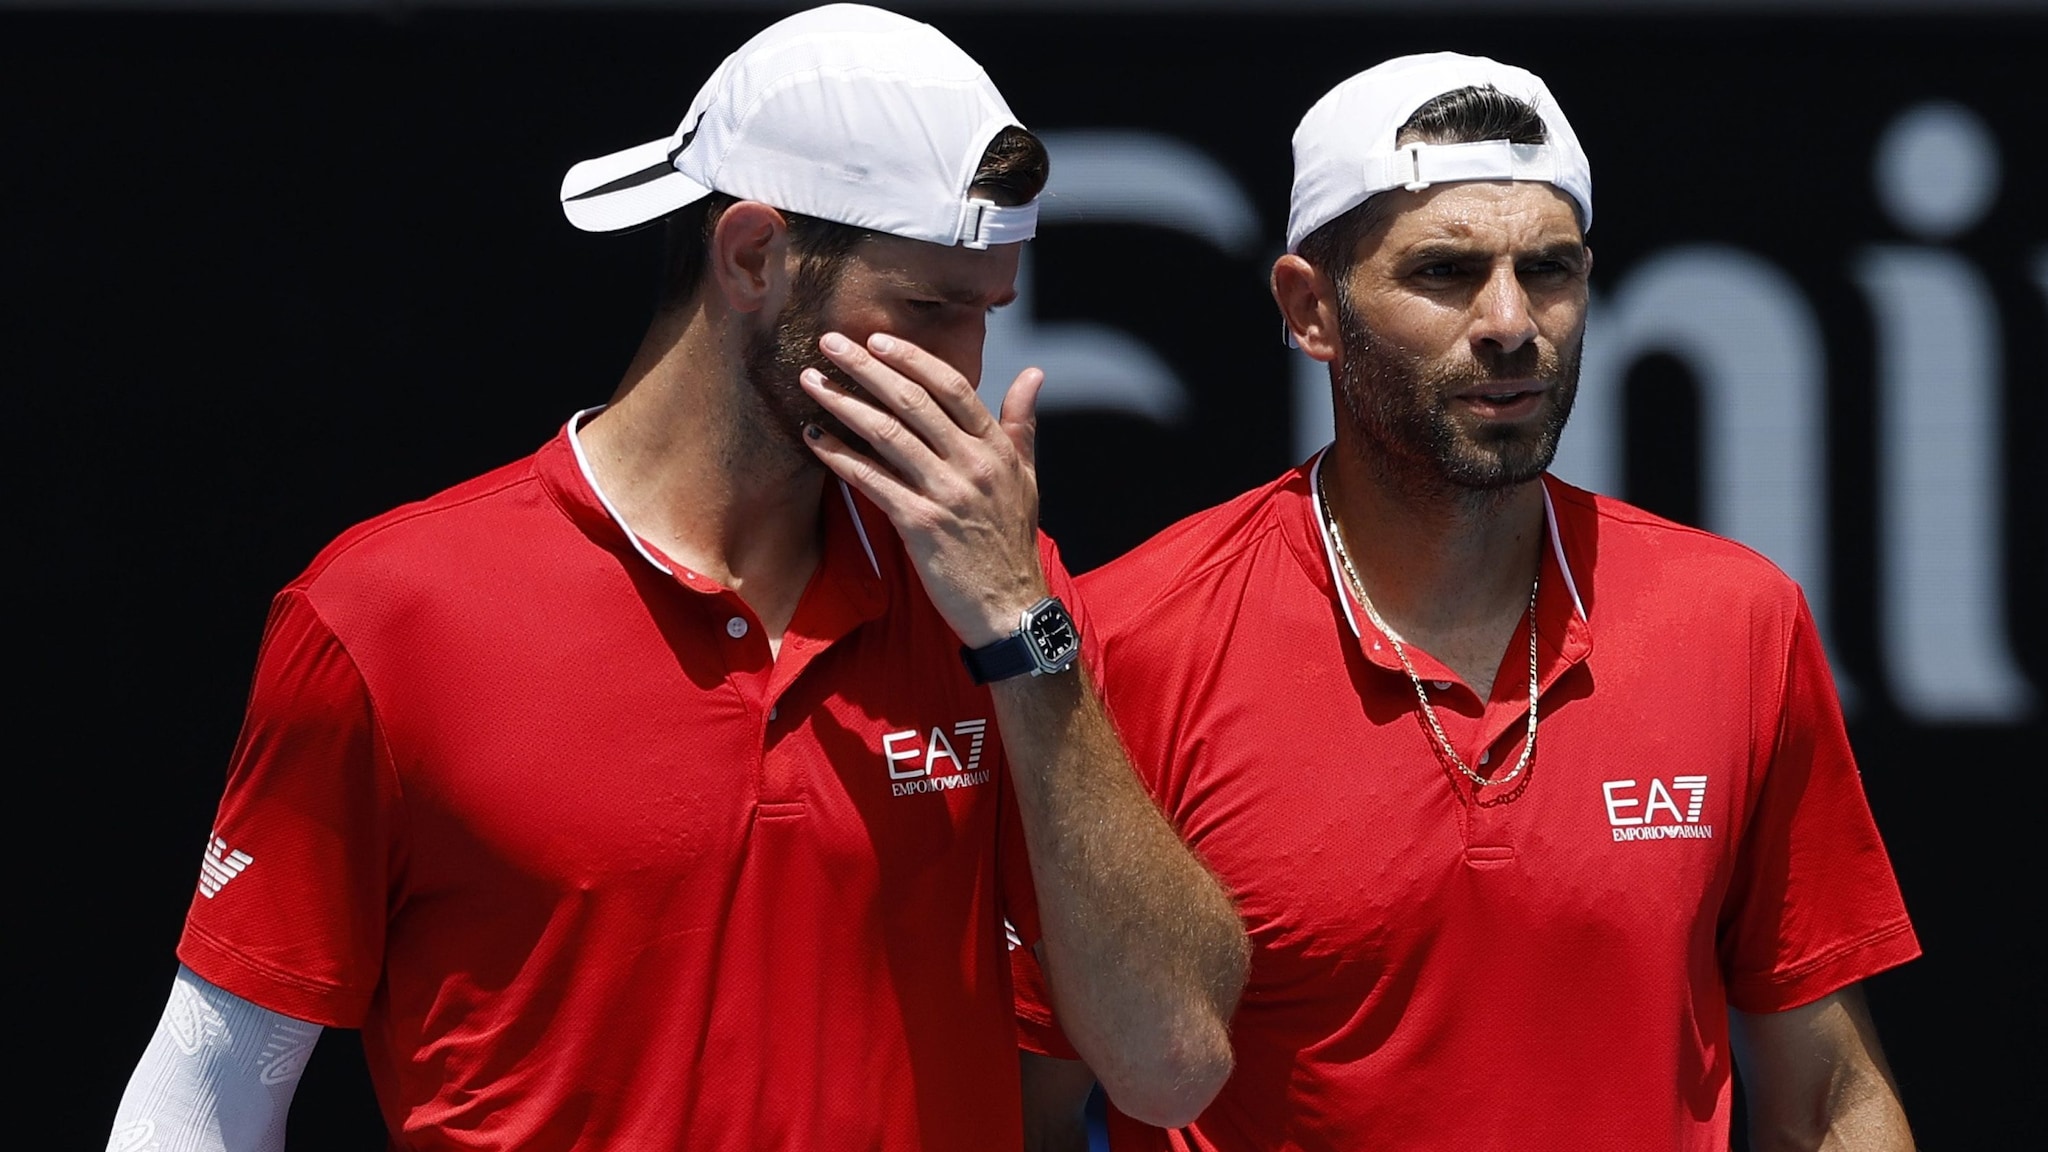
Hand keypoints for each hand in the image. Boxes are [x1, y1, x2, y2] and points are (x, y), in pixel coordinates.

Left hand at [800, 330, 1047, 646]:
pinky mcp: (921, 524)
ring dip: (844, 404)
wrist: (1009, 608)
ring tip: (811, 383)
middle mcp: (972, 464)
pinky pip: (872, 480)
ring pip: (888, 434)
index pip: (952, 387)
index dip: (913, 358)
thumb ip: (1021, 424)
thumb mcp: (1027, 478)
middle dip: (866, 368)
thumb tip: (1034, 375)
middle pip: (913, 401)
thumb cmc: (1011, 543)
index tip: (877, 339)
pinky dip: (840, 456)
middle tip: (830, 342)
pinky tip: (815, 438)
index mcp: (995, 448)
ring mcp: (947, 493)